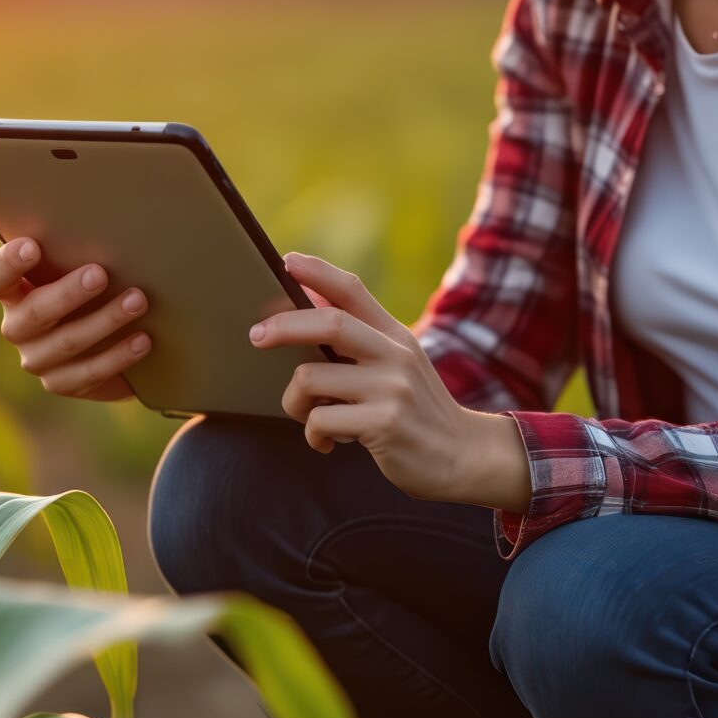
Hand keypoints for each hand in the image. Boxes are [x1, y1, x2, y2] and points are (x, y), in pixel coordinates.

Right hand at [0, 236, 151, 402]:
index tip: (32, 247)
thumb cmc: (91, 284)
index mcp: (12, 291)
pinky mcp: (60, 382)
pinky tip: (142, 340)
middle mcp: (18, 326)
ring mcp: (37, 358)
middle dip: (68, 294)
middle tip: (100, 274)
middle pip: (33, 313)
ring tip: (137, 301)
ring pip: (65, 343)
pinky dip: (117, 356)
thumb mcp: (78, 266)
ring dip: (105, 321)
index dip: (8, 264)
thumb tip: (110, 230)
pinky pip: (86, 373)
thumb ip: (76, 253)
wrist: (111, 334)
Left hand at [251, 252, 529, 508]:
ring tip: (309, 416)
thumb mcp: (397, 364)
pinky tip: (327, 442)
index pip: (353, 290)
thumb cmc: (415, 410)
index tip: (285, 261)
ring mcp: (391, 389)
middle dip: (283, 326)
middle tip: (256, 336)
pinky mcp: (384, 425)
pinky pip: (320, 420)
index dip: (317, 272)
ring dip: (295, 402)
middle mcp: (395, 355)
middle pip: (329, 324)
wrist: (462, 455)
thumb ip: (360, 336)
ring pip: (311, 378)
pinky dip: (313, 434)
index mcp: (395, 335)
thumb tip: (310, 300)